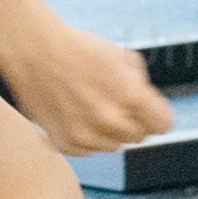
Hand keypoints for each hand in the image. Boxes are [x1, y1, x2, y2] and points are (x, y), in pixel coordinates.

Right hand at [0, 22, 172, 156]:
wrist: (33, 50)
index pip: (163, 124)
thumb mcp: (122, 57)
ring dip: (108, 130)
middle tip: (113, 100)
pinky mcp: (65, 143)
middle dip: (132, 120)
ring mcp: (86, 135)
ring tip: (91, 104)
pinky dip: (85, 136)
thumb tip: (149, 108)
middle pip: (138, 136)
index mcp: (130, 96)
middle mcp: (109, 120)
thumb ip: (142, 86)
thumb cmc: (78, 48)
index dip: (157, 114)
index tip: (149, 109)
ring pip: (114, 145)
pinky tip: (75, 113)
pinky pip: (88, 150)